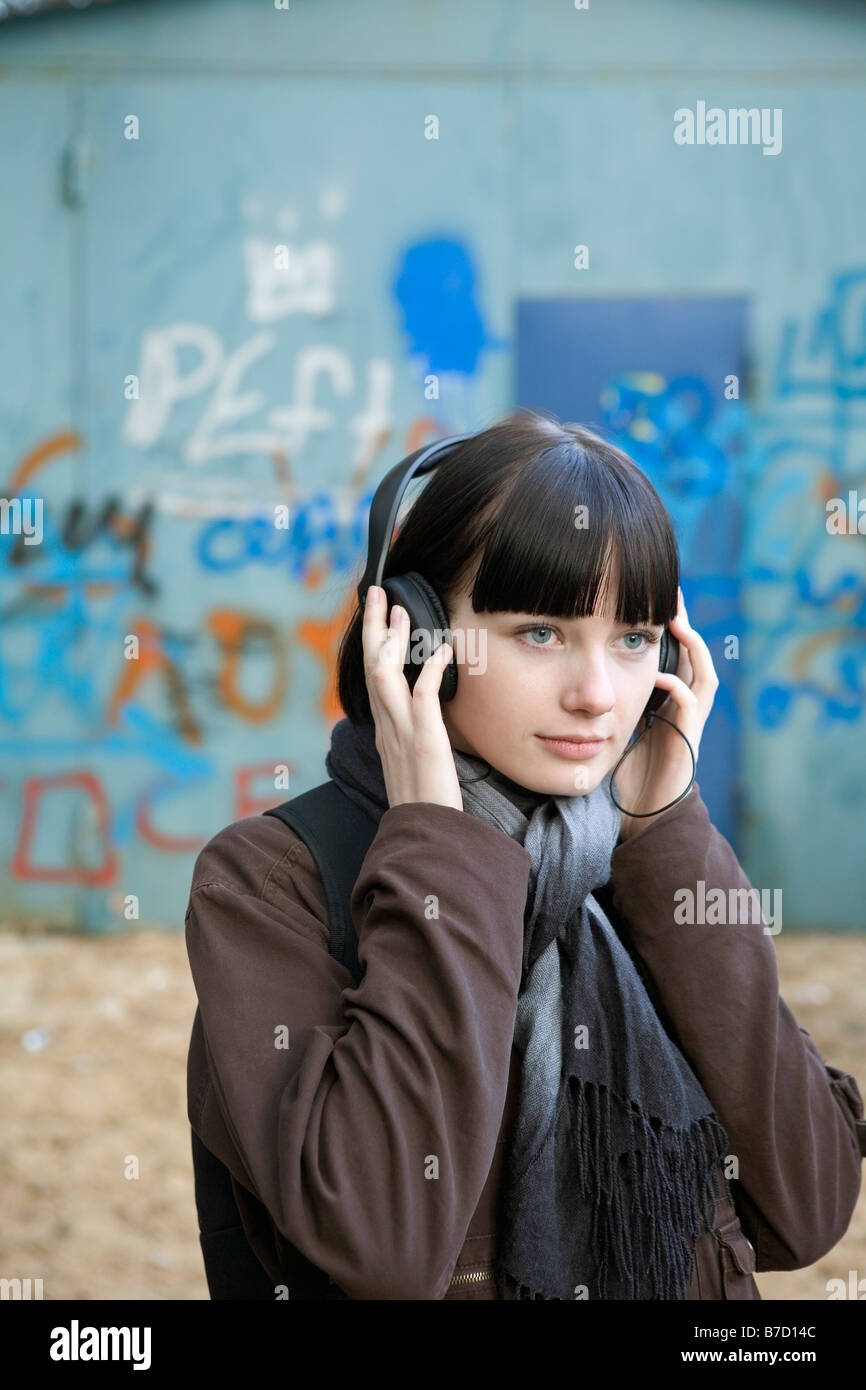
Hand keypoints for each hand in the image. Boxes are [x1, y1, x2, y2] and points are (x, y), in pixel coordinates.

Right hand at [362, 585, 463, 811]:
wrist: (424, 840)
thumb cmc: (424, 806)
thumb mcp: (412, 766)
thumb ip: (412, 737)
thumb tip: (423, 715)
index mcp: (385, 732)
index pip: (373, 678)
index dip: (376, 646)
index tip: (383, 618)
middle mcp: (387, 728)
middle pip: (371, 666)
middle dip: (374, 627)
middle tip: (378, 594)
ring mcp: (403, 734)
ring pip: (385, 675)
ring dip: (392, 639)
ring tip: (402, 610)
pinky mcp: (424, 743)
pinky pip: (423, 698)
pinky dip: (431, 670)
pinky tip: (444, 650)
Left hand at [614, 586, 717, 838]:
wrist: (643, 816)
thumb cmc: (627, 775)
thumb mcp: (616, 729)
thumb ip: (609, 704)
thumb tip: (579, 679)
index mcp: (669, 702)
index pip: (676, 655)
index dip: (669, 629)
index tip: (656, 598)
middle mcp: (685, 708)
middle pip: (696, 656)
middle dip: (687, 625)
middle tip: (675, 596)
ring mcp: (690, 723)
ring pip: (704, 674)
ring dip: (692, 648)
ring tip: (676, 623)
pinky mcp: (688, 740)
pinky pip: (690, 704)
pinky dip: (676, 687)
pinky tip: (657, 676)